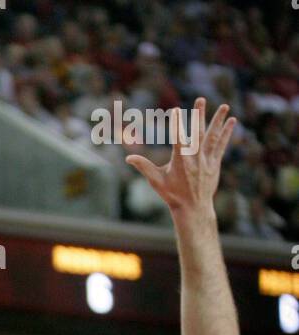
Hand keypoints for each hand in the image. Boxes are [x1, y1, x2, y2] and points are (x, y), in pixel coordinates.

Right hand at [126, 98, 236, 214]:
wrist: (193, 208)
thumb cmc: (172, 195)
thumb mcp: (157, 181)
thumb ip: (144, 167)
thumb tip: (128, 158)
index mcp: (180, 160)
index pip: (177, 138)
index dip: (177, 124)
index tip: (176, 110)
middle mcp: (195, 158)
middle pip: (197, 132)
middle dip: (199, 115)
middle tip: (201, 99)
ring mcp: (206, 160)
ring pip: (213, 136)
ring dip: (218, 120)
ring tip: (225, 106)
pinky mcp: (215, 164)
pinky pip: (221, 145)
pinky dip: (226, 133)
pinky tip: (231, 121)